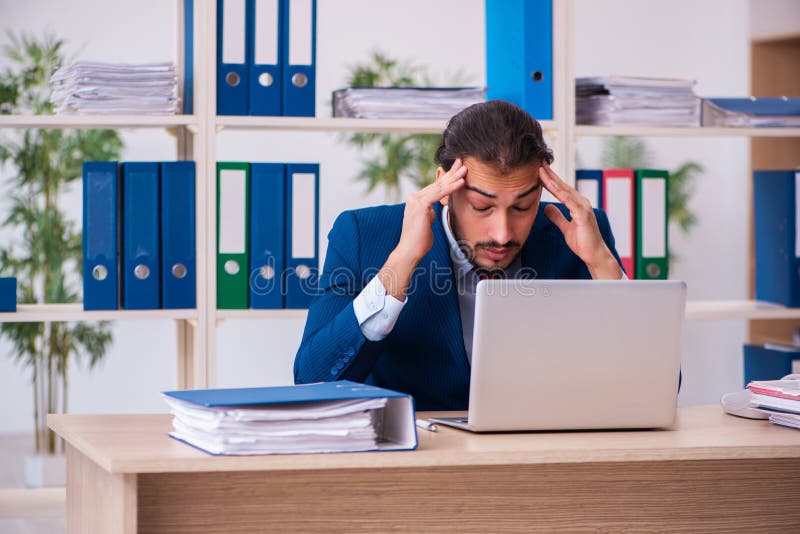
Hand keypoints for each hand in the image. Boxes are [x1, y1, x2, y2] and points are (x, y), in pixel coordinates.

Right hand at [378, 159, 465, 299]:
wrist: (409, 251)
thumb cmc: (419, 241)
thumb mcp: (426, 223)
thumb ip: (428, 214)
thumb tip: (432, 211)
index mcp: (416, 201)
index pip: (434, 187)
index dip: (446, 178)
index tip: (456, 170)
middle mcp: (414, 198)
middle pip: (437, 183)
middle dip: (451, 173)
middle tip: (461, 162)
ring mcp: (416, 201)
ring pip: (439, 186)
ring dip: (454, 177)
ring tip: (465, 169)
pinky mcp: (421, 206)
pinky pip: (439, 194)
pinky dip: (451, 188)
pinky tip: (461, 182)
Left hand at [539, 163, 622, 279]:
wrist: (594, 254)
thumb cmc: (583, 242)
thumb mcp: (565, 227)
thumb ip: (557, 217)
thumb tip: (547, 207)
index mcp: (576, 204)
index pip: (560, 189)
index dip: (550, 179)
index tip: (538, 170)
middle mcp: (581, 202)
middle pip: (562, 185)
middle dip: (550, 174)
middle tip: (538, 162)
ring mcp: (583, 207)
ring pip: (564, 190)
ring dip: (552, 179)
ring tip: (541, 170)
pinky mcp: (583, 214)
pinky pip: (569, 201)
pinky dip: (559, 192)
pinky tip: (550, 185)